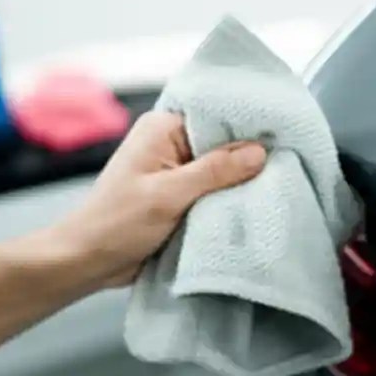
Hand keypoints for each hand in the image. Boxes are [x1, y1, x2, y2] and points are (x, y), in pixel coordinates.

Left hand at [52, 111, 266, 288]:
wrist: (87, 261)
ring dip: (241, 181)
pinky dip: (230, 198)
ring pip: (223, 168)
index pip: (217, 114)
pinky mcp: (182, 194)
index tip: (284, 135)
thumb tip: (260, 152)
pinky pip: (215, 189)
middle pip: (224, 141)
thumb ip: (215, 172)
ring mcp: (178, 169)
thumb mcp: (168, 195)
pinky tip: (253, 203)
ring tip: (277, 186)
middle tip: (287, 165)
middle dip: (250, 156)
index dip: (249, 124)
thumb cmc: (116, 223)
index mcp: (164, 127)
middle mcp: (172, 141)